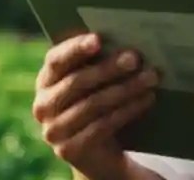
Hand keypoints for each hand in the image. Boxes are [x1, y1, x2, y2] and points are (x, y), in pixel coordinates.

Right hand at [32, 32, 160, 179]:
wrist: (98, 153)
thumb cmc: (97, 102)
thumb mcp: (94, 82)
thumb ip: (99, 62)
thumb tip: (128, 41)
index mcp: (46, 80)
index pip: (56, 60)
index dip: (76, 48)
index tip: (99, 39)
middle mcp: (43, 105)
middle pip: (77, 81)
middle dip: (109, 68)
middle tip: (135, 58)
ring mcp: (54, 131)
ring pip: (93, 104)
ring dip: (125, 89)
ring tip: (150, 78)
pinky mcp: (70, 150)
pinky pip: (102, 126)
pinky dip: (128, 110)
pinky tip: (147, 99)